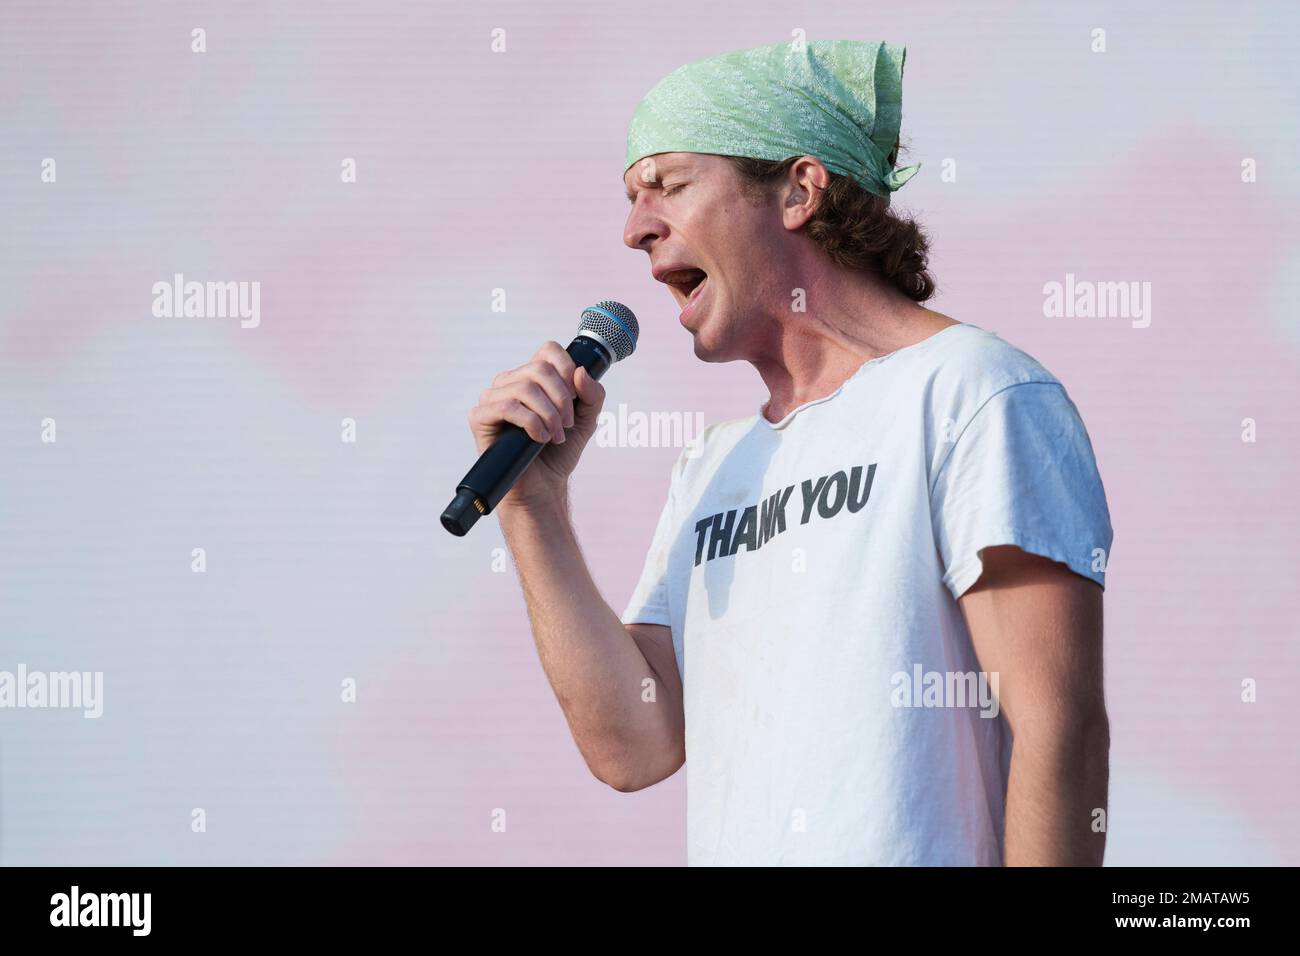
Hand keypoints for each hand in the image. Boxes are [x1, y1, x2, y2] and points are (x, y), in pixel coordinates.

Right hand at [467, 341, 606, 509]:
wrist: (544, 486)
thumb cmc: (560, 452)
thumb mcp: (586, 420)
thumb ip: (592, 394)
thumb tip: (579, 371)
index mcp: (532, 377)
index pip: (549, 350)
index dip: (567, 368)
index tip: (577, 396)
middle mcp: (510, 382)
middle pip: (539, 368)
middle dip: (561, 398)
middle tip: (567, 424)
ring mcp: (492, 399)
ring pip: (524, 388)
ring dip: (548, 414)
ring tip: (555, 436)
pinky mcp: (480, 418)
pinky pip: (506, 406)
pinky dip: (530, 422)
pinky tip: (539, 439)